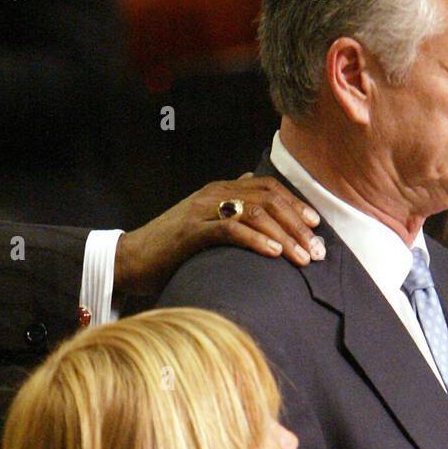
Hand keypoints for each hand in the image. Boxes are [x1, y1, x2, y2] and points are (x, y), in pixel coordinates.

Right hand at [112, 174, 322, 296]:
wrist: (131, 259)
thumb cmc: (171, 249)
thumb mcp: (205, 224)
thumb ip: (230, 210)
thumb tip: (254, 194)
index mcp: (221, 190)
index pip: (268, 189)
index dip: (295, 205)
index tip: (316, 228)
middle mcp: (214, 193)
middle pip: (268, 199)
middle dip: (297, 224)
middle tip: (317, 250)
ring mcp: (203, 210)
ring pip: (255, 213)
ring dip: (284, 236)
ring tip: (303, 258)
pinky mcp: (192, 231)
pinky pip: (231, 229)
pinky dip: (256, 240)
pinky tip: (274, 254)